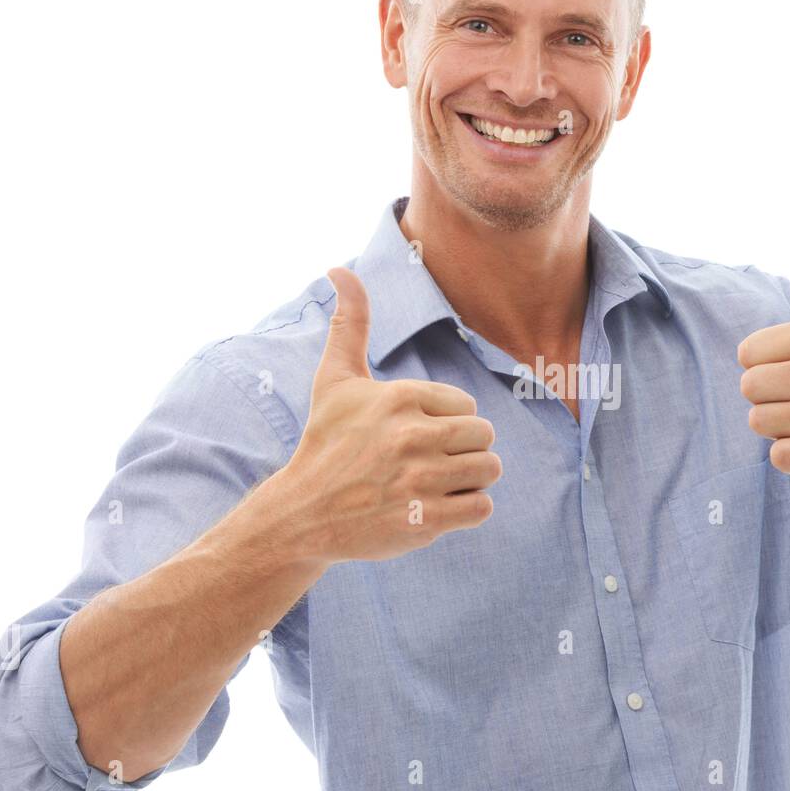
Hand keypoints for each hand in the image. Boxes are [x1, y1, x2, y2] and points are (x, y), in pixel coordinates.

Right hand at [278, 267, 501, 561]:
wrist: (301, 515)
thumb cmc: (324, 442)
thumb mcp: (335, 379)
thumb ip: (349, 323)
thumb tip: (338, 269)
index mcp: (400, 398)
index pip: (467, 406)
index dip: (447, 423)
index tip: (414, 437)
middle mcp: (411, 436)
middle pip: (484, 437)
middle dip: (464, 450)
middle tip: (429, 463)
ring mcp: (419, 481)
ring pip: (488, 470)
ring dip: (468, 480)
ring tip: (434, 485)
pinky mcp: (425, 520)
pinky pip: (482, 507)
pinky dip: (466, 510)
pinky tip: (434, 507)